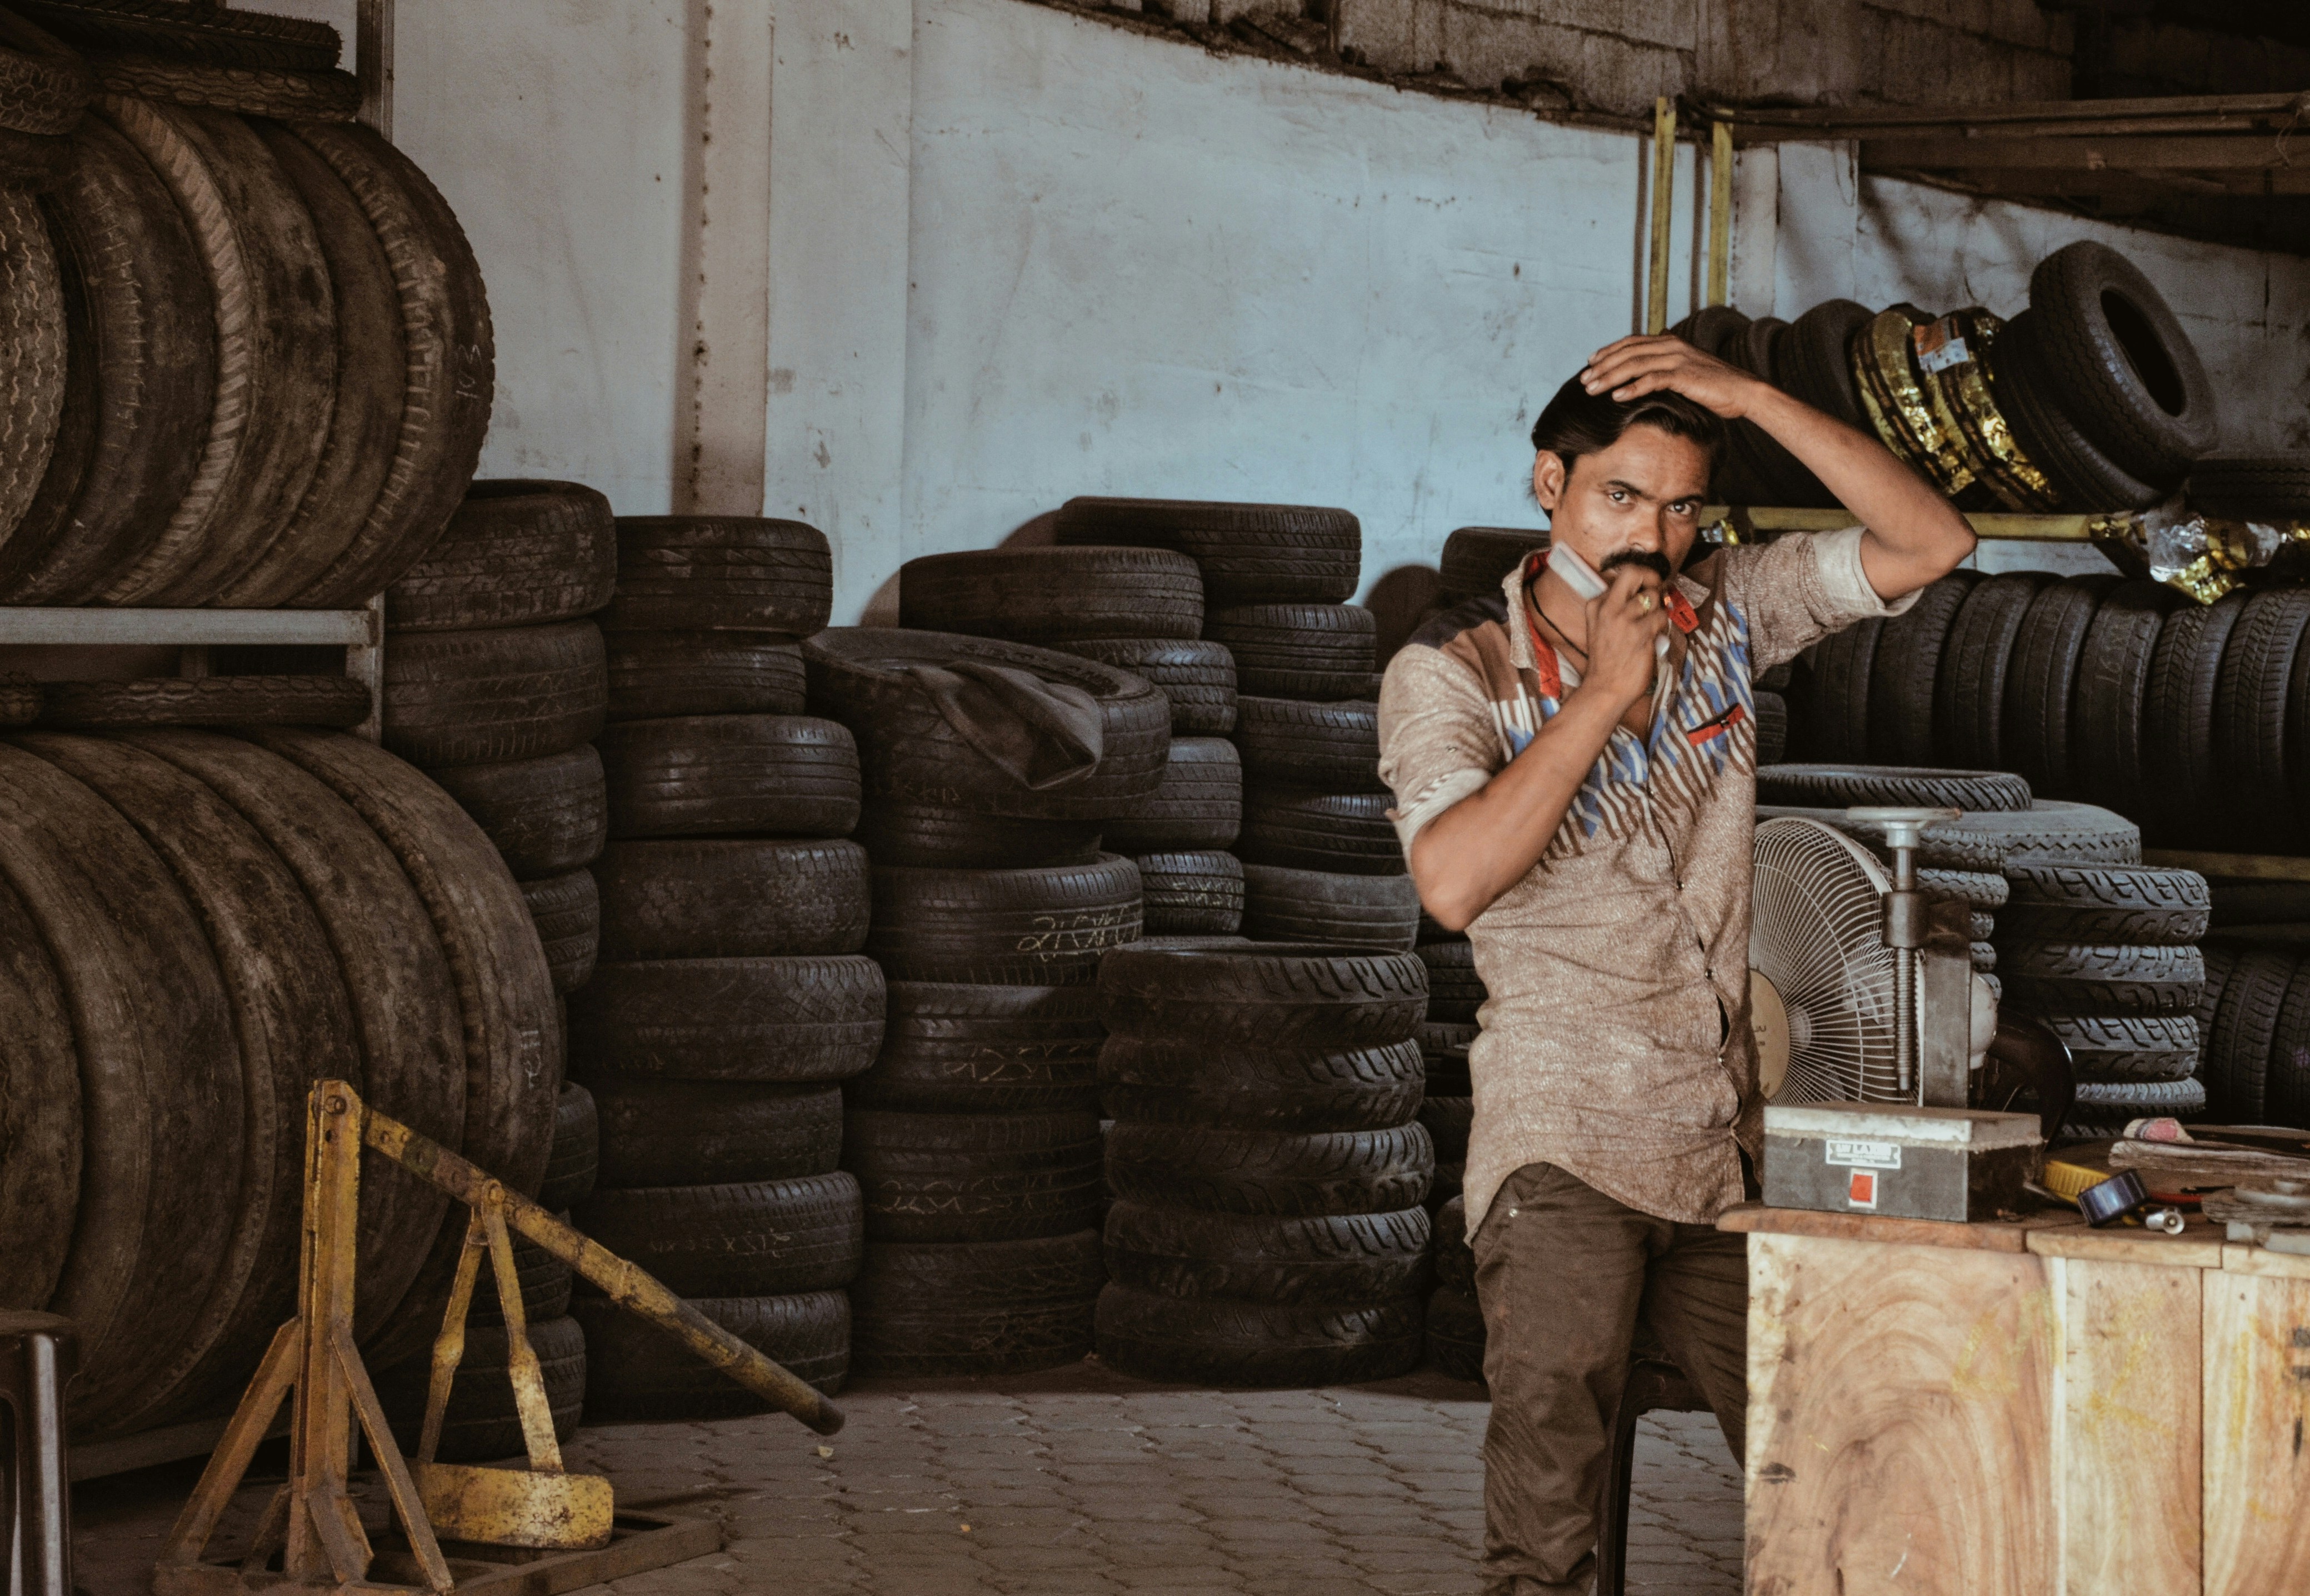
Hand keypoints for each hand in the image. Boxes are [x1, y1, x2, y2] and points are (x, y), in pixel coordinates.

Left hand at [1581, 333, 1767, 419]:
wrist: (1743, 391)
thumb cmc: (1714, 386)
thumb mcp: (1686, 371)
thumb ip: (1665, 367)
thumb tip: (1645, 372)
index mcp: (1670, 342)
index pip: (1631, 343)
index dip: (1609, 351)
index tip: (1590, 362)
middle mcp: (1671, 346)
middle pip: (1628, 353)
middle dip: (1602, 366)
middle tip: (1583, 380)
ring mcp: (1678, 359)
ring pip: (1634, 365)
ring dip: (1610, 378)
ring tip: (1591, 389)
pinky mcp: (1684, 375)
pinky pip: (1652, 380)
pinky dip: (1632, 388)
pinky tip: (1616, 397)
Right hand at [1581, 564, 1670, 708]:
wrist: (1605, 689)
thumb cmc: (1608, 661)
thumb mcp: (1602, 627)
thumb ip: (1619, 607)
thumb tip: (1650, 592)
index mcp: (1596, 605)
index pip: (1622, 577)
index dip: (1641, 581)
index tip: (1647, 589)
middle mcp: (1608, 608)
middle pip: (1633, 573)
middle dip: (1651, 577)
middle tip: (1657, 589)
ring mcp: (1623, 619)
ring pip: (1653, 596)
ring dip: (1659, 609)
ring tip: (1653, 624)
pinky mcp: (1639, 632)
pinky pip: (1661, 617)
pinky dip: (1662, 626)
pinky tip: (1653, 637)